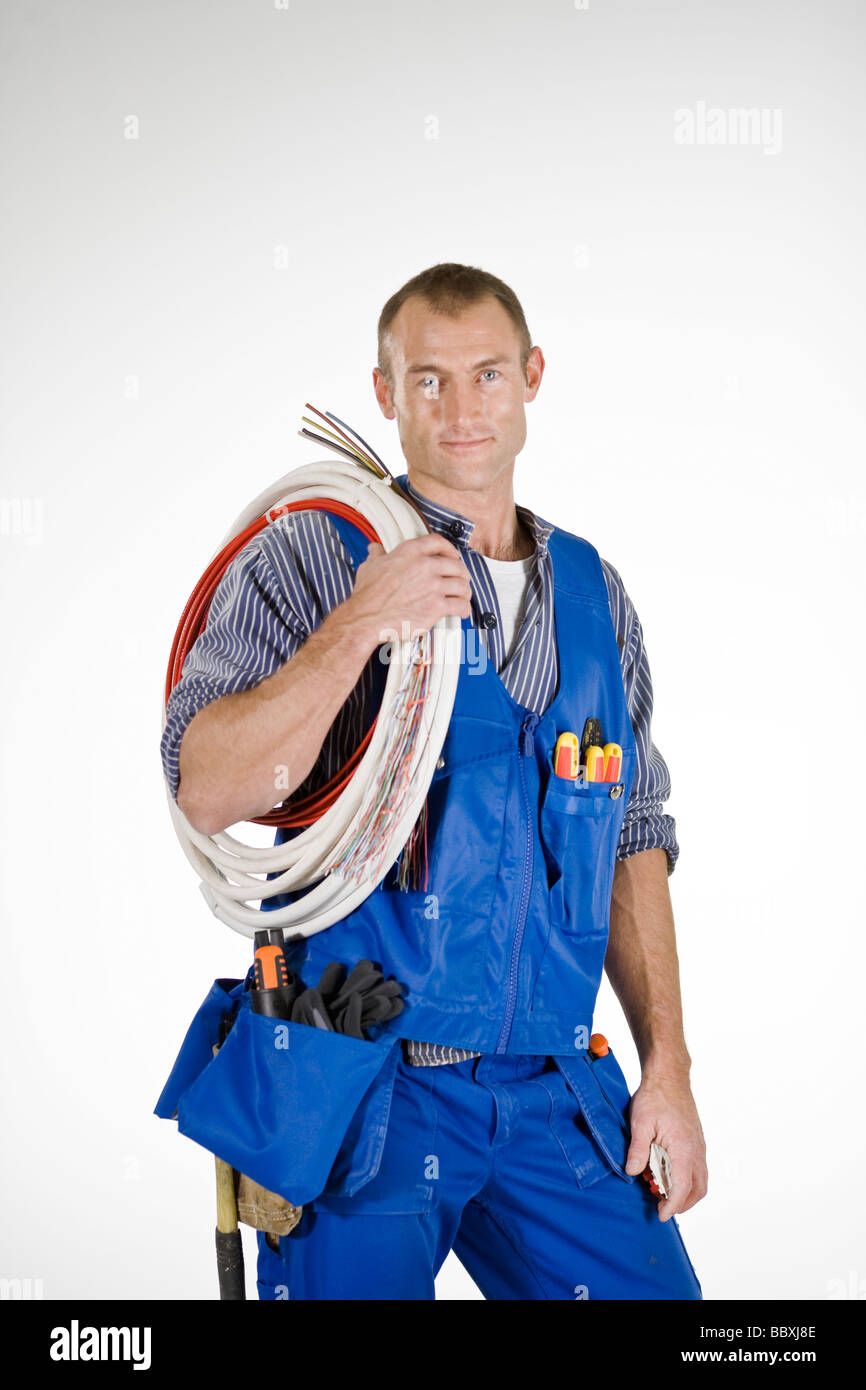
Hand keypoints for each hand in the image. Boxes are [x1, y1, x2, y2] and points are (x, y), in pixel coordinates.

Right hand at [348, 532, 472, 642]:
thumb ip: (377, 555)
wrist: (366, 618)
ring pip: (462, 585)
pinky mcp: (436, 606)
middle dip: (460, 574)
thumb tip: (375, 549)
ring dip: (464, 592)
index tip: (452, 556)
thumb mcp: (369, 566)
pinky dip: (464, 609)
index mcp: (410, 552)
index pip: (438, 542)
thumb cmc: (367, 595)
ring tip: (462, 597)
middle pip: (456, 565)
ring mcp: (433, 586)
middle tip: (458, 581)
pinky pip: (461, 605)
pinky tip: (460, 611)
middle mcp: (425, 566)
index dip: (449, 549)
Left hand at [624, 1072, 707, 1221]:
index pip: (683, 1186)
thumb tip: (632, 1172)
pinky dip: (687, 1180)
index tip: (662, 1215)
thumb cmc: (655, 1097)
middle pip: (697, 1189)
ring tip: (665, 1195)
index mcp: (684, 1147)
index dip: (673, 1204)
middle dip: (682, 1204)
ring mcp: (699, 1146)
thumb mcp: (640, 1123)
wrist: (669, 1077)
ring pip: (700, 1180)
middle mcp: (696, 1150)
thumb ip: (637, 1150)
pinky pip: (697, 1169)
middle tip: (662, 1208)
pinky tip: (668, 1175)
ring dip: (686, 1193)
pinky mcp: (696, 1141)